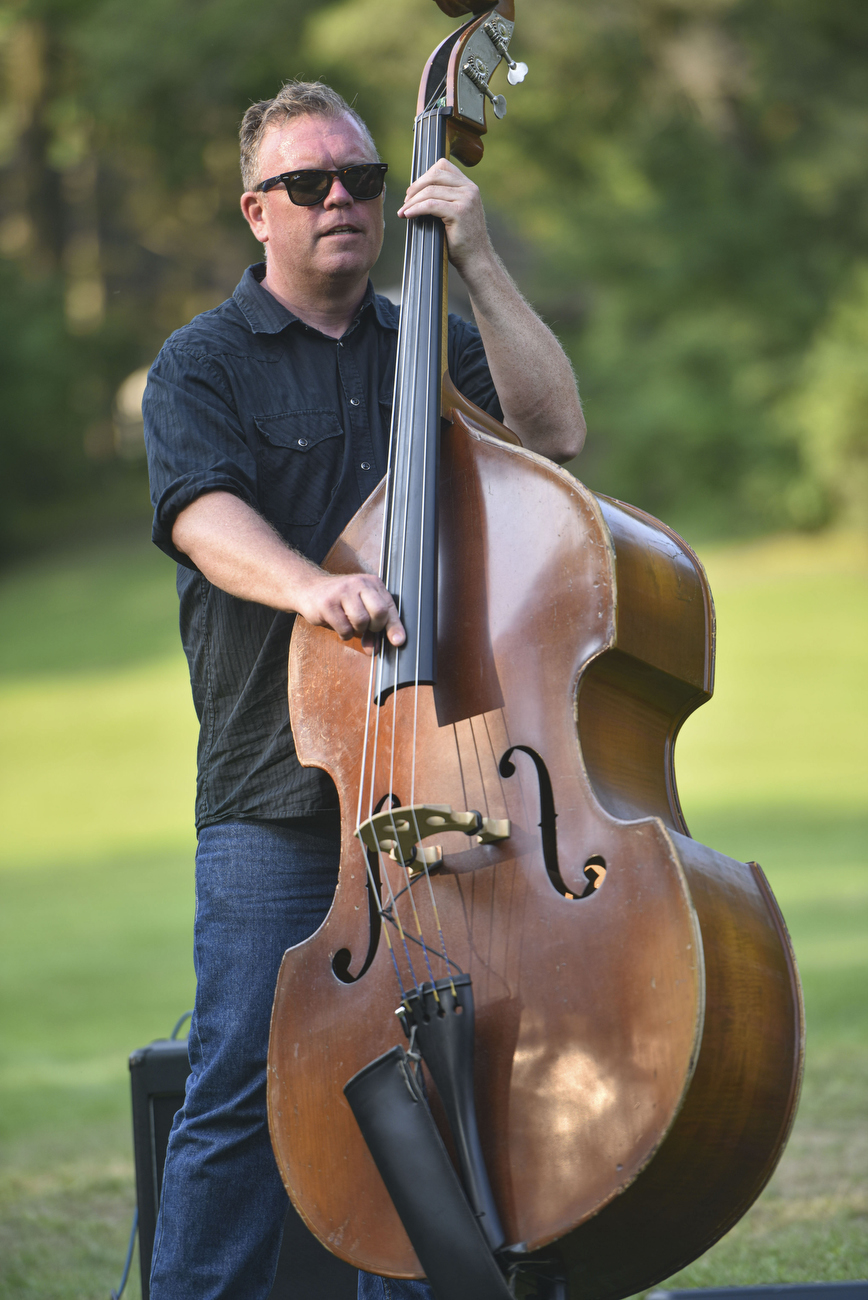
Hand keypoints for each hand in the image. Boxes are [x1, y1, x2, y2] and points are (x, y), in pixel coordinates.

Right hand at [294, 569, 405, 654]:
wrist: (308, 588)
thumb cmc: (339, 600)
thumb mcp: (361, 606)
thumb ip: (373, 626)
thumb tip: (375, 649)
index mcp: (372, 582)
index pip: (389, 606)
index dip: (394, 627)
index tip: (398, 641)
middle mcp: (358, 583)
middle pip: (379, 612)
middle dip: (374, 627)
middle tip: (366, 627)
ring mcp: (342, 592)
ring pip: (361, 622)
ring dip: (356, 630)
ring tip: (349, 623)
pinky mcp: (327, 603)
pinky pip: (344, 628)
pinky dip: (344, 633)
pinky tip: (338, 624)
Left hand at [398, 159, 492, 278]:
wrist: (476, 259)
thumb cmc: (462, 240)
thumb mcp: (455, 212)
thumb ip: (444, 197)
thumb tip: (417, 190)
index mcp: (469, 186)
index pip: (442, 166)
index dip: (424, 176)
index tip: (414, 191)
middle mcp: (470, 189)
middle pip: (434, 175)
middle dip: (415, 187)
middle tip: (405, 202)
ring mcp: (466, 199)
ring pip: (430, 191)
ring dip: (412, 201)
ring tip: (403, 212)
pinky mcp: (460, 212)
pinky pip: (431, 205)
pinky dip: (416, 209)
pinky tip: (408, 215)